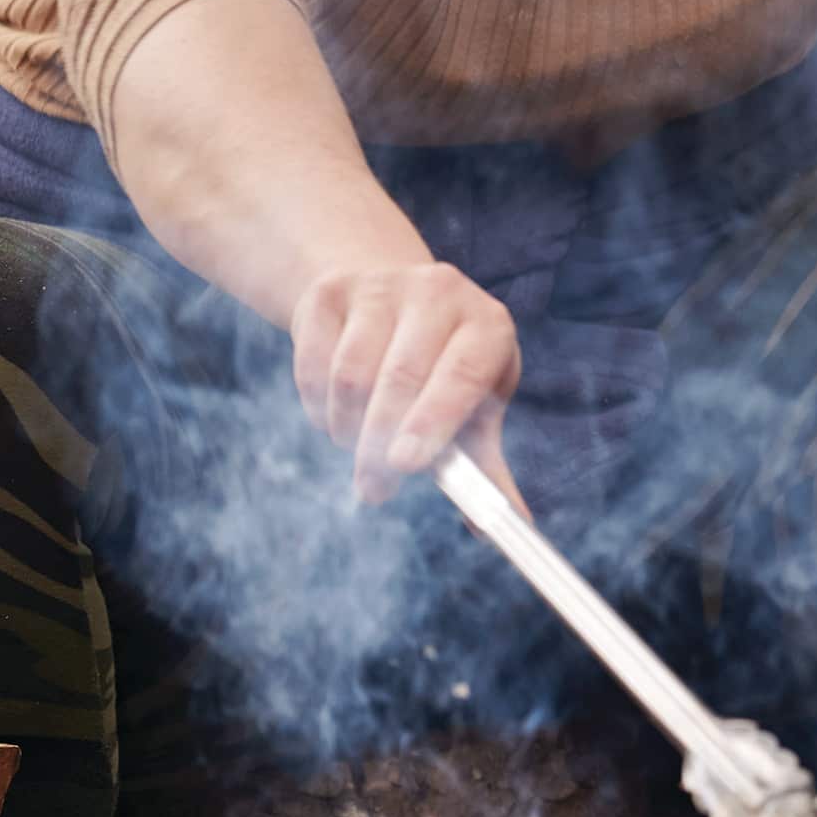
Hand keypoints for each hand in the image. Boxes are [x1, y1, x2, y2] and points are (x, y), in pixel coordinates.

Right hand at [290, 259, 528, 513]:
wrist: (392, 304)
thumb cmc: (445, 370)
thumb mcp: (476, 408)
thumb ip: (485, 467)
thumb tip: (504, 529)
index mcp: (487, 326)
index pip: (462, 374)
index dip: (434, 421)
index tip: (406, 464)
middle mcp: (439, 293)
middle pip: (399, 376)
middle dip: (381, 444)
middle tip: (374, 488)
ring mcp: (380, 286)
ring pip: (350, 373)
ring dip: (347, 428)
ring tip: (356, 444)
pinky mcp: (329, 293)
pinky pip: (313, 363)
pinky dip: (320, 406)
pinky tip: (336, 415)